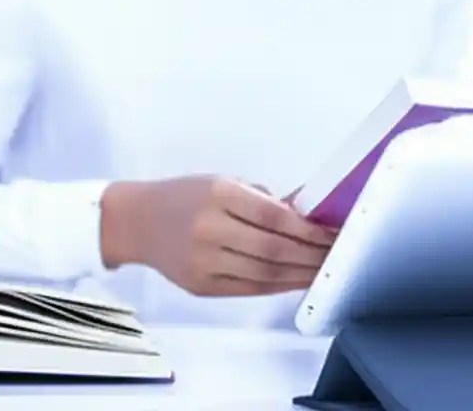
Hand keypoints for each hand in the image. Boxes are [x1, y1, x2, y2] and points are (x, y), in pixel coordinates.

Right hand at [100, 176, 336, 296]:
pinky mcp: (201, 285)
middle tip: (336, 255)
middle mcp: (209, 229)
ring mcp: (204, 261)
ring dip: (300, 274)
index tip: (332, 232)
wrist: (136, 221)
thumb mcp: (222, 182)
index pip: (274, 216)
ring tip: (322, 270)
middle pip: (273, 250)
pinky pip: (249, 289)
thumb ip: (263, 199)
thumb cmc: (183, 197)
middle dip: (311, 255)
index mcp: (217, 195)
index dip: (308, 229)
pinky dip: (278, 286)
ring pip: (264, 274)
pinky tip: (296, 280)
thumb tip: (308, 215)